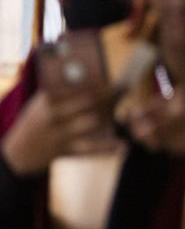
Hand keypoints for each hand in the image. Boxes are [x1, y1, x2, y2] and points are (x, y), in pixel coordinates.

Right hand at [0, 86, 118, 174]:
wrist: (18, 153)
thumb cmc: (36, 122)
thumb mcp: (41, 104)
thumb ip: (62, 91)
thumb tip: (94, 78)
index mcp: (46, 99)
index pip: (73, 84)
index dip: (94, 79)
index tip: (110, 75)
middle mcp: (52, 114)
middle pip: (85, 100)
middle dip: (106, 93)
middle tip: (122, 88)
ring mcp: (59, 133)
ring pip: (89, 121)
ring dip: (108, 115)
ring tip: (122, 109)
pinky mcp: (65, 149)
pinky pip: (90, 148)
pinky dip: (106, 147)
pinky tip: (122, 144)